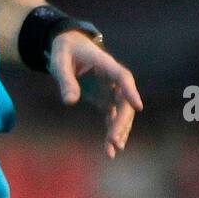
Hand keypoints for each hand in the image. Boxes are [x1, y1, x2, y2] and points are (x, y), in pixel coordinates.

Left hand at [48, 29, 143, 158]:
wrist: (69, 46)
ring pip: (122, 112)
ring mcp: (111, 90)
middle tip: (115, 140)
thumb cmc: (65, 50)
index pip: (122, 77)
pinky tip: (110, 151)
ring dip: (120, 130)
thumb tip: (70, 102)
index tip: (138, 107)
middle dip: (122, 121)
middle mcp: (113, 79)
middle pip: (124, 101)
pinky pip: (113, 118)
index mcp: (104, 64)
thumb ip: (65, 80)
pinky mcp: (106, 100)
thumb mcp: (59, 61)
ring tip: (114, 149)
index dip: (131, 91)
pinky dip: (112, 132)